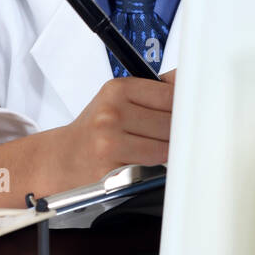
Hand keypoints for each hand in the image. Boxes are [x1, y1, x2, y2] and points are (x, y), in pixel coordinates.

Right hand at [61, 70, 175, 183]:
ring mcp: (110, 143)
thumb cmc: (95, 128)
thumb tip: (186, 82)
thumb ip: (152, 90)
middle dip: (177, 131)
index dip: (183, 106)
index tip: (190, 112)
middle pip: (169, 123)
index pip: (168, 95)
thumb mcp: (117, 98)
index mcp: (116, 90)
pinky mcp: (112, 171)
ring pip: (164, 148)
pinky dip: (155, 168)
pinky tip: (146, 163)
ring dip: (167, 152)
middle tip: (173, 134)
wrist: (65, 157)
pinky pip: (151, 170)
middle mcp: (111, 114)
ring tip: (157, 149)